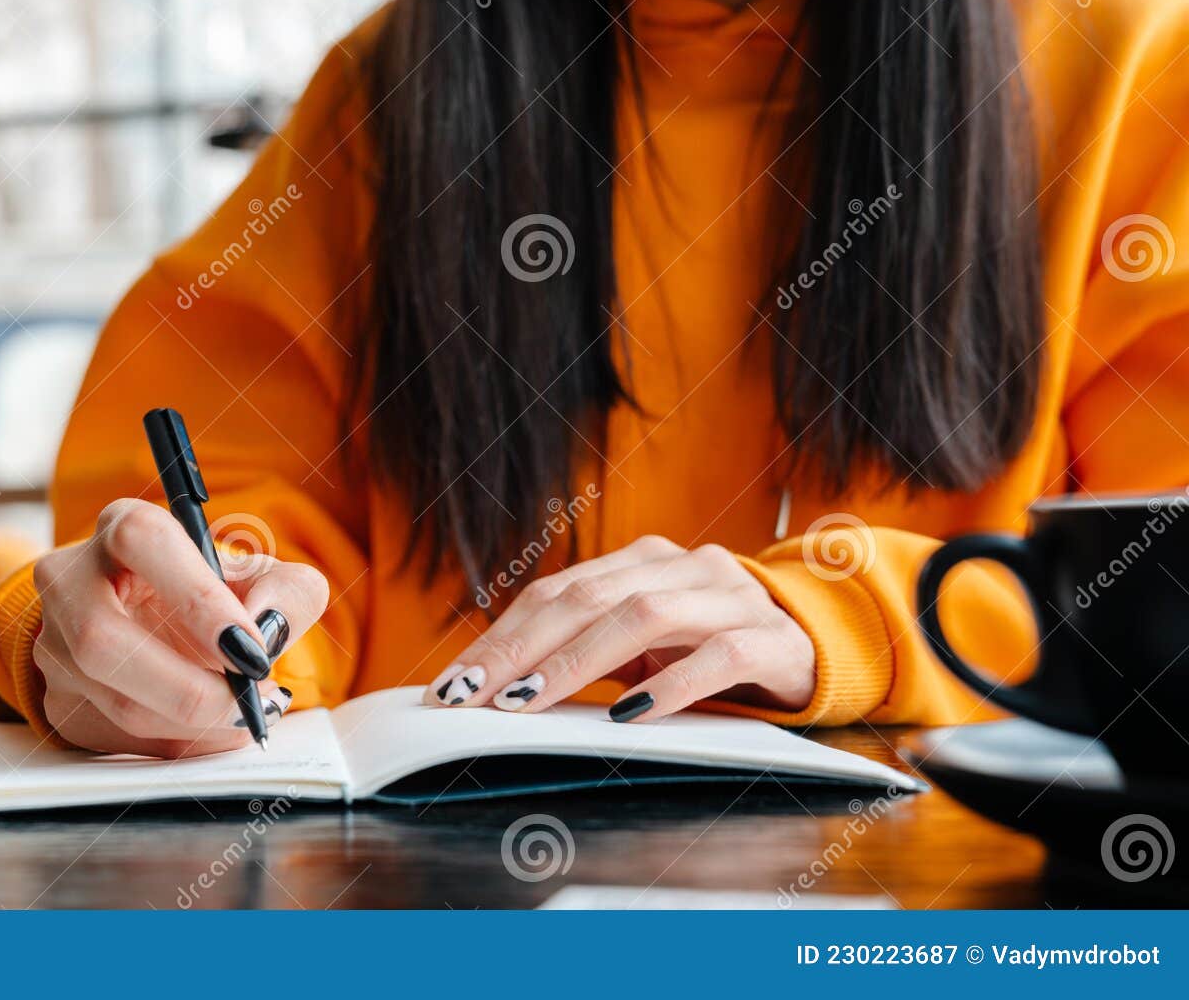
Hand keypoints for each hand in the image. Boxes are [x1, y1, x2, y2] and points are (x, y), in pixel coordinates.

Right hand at [32, 499, 328, 754]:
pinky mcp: (60, 697)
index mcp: (123, 527)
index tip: (248, 645)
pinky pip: (119, 736)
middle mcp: (71, 578)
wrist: (162, 626)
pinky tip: (217, 729)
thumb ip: (286, 592)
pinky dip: (182, 742)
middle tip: (245, 702)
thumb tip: (269, 630)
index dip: (196, 597)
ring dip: (191, 724)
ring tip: (244, 714)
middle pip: (101, 639)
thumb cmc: (211, 594)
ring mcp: (54, 642)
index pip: (142, 542)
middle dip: (187, 688)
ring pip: (112, 699)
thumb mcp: (260, 577)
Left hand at [424, 535, 814, 721]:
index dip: (502, 634)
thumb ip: (588, 650)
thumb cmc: (711, 651)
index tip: (455, 682)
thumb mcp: (645, 647)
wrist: (819, 650)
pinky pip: (717, 657)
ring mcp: (729, 597)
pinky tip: (630, 714)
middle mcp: (683, 567)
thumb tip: (499, 686)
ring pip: (643, 616)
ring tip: (528, 702)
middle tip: (473, 695)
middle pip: (587, 598)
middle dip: (520, 649)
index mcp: (643, 561)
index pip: (557, 592)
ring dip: (577, 662)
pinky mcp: (770, 639)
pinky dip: (670, 684)